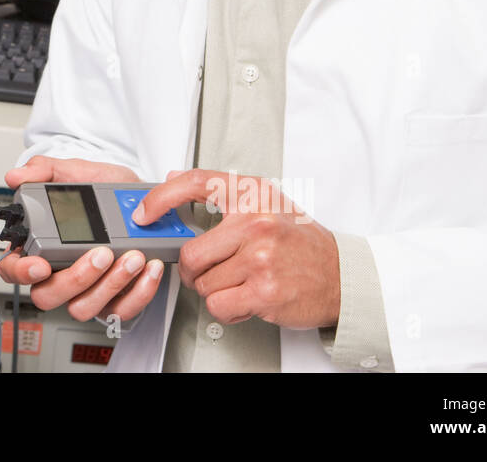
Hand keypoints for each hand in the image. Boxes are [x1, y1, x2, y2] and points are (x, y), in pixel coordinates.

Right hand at [0, 156, 165, 321]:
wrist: (146, 205)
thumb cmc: (108, 193)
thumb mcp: (78, 172)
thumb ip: (45, 170)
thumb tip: (16, 176)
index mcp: (40, 245)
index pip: (12, 269)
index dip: (20, 271)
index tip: (40, 264)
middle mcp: (59, 273)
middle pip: (47, 296)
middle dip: (75, 278)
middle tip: (101, 253)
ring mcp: (85, 291)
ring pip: (83, 308)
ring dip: (110, 285)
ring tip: (132, 256)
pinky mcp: (114, 301)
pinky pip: (120, 311)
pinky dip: (138, 292)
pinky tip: (147, 268)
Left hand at [133, 168, 339, 328]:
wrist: (342, 277)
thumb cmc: (301, 242)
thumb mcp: (267, 203)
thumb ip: (222, 192)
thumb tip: (174, 177)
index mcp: (254, 194)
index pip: (196, 183)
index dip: (161, 197)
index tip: (144, 212)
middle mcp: (257, 222)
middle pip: (191, 251)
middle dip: (193, 269)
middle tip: (211, 269)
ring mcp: (261, 257)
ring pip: (203, 282)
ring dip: (215, 290)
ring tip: (242, 281)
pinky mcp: (264, 291)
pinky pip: (218, 305)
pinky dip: (227, 308)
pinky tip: (247, 298)